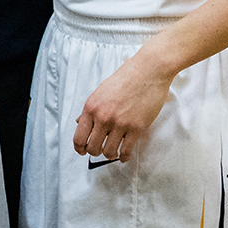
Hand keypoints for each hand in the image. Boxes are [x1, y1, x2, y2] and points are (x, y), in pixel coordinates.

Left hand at [73, 44, 179, 161]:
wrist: (148, 71)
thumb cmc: (126, 78)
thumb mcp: (101, 91)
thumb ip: (90, 109)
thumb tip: (79, 122)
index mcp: (91, 108)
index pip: (79, 137)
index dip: (79, 148)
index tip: (82, 151)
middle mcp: (103, 117)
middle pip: (92, 148)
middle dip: (94, 152)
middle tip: (100, 150)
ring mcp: (120, 124)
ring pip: (108, 152)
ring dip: (109, 155)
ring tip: (113, 151)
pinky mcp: (136, 128)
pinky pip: (126, 150)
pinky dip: (124, 156)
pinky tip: (124, 155)